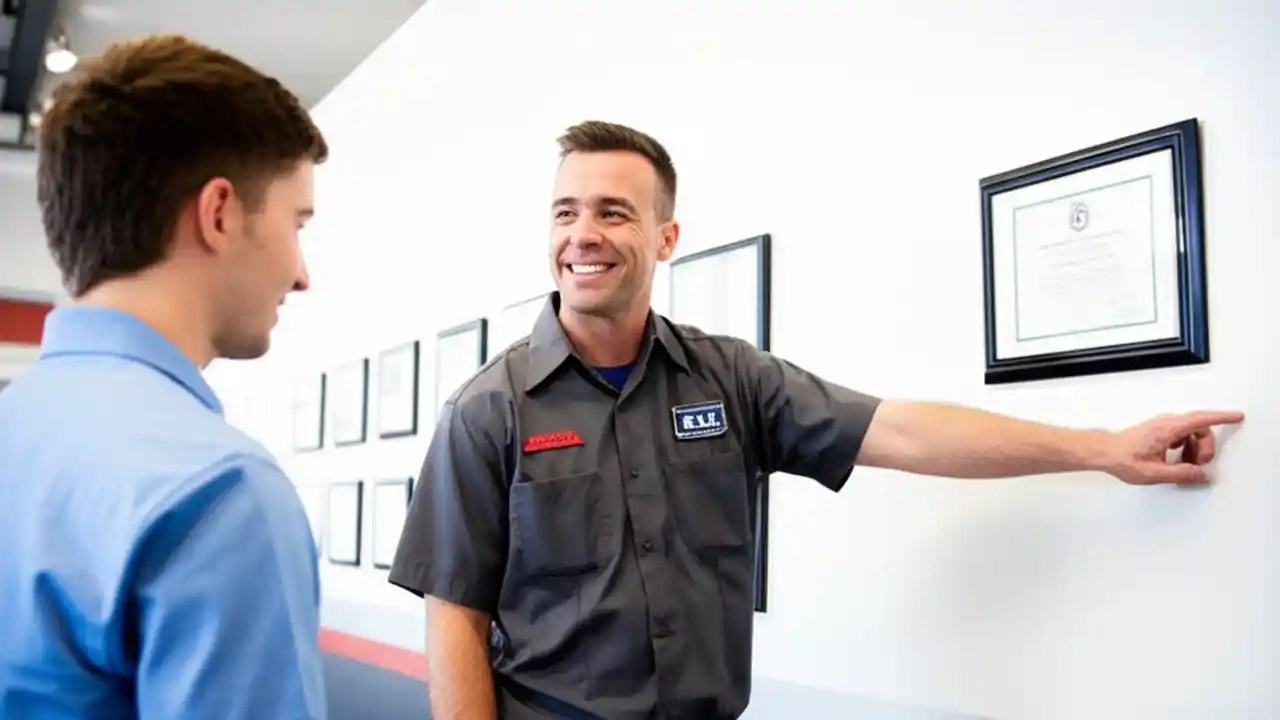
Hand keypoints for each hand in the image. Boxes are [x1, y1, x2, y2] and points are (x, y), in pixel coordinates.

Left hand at [1105, 410, 1243, 484]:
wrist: (1104, 452)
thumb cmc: (1123, 458)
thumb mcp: (1155, 473)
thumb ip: (1182, 474)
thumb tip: (1201, 474)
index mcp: (1168, 429)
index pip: (1201, 419)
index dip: (1221, 417)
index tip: (1236, 416)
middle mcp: (1166, 423)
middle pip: (1199, 428)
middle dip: (1205, 447)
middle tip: (1199, 465)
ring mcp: (1162, 425)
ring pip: (1191, 433)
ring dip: (1194, 449)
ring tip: (1184, 466)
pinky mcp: (1159, 431)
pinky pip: (1181, 436)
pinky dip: (1185, 447)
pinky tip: (1177, 461)